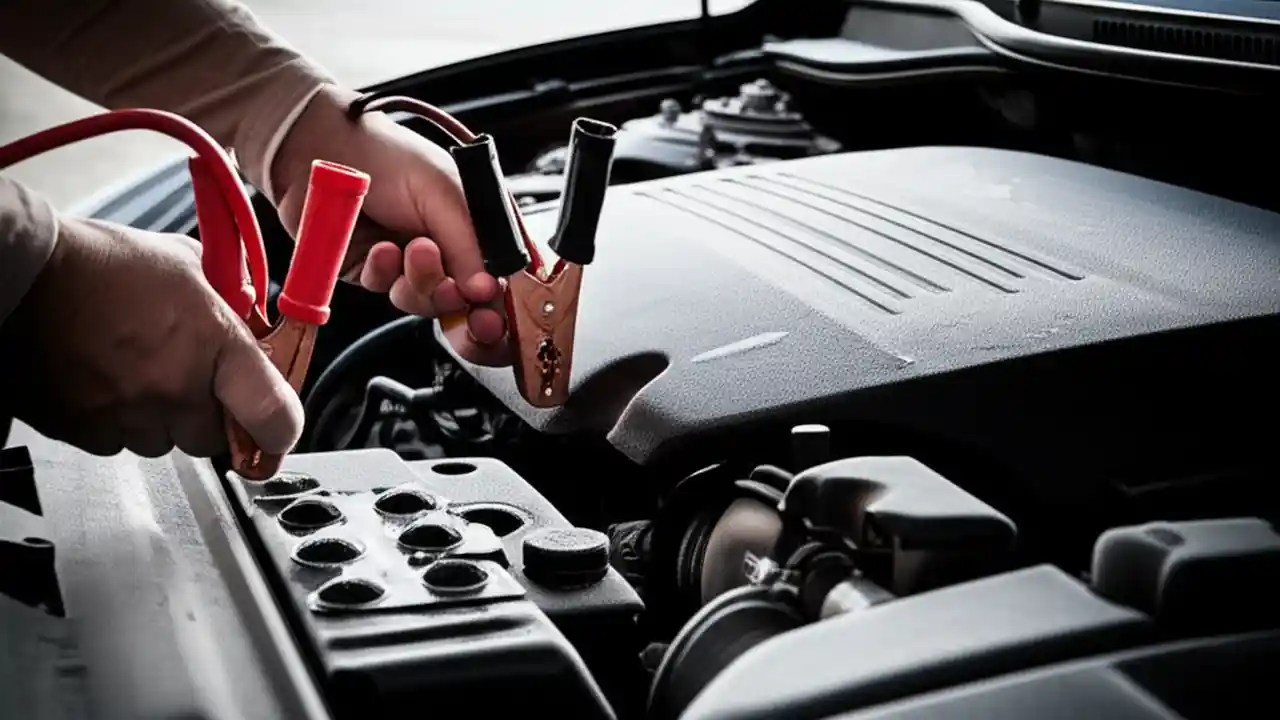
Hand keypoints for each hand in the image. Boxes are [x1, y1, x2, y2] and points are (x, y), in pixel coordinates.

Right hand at [4, 217, 302, 457]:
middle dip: (205, 414)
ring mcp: (128, 414)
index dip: (281, 430)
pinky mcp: (84, 431)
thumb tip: (252, 316)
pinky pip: (115, 442)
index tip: (278, 431)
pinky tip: (103, 379)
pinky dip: (115, 420)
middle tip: (186, 378)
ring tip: (134, 369)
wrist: (21, 275)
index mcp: (213, 345)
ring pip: (162, 443)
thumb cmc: (100, 264)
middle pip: (213, 439)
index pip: (273, 414)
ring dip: (157, 417)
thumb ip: (229, 296)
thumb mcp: (187, 262)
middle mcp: (175, 388)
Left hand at [270, 85, 509, 365]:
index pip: (500, 275)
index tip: (491, 315)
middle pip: (464, 299)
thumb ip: (468, 245)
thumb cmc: (389, 156)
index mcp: (476, 226)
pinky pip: (385, 290)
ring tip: (412, 251)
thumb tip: (488, 290)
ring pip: (425, 301)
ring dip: (421, 281)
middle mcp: (447, 246)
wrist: (320, 148)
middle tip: (452, 289)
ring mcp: (409, 262)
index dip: (498, 302)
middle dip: (456, 299)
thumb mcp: (443, 193)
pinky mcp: (373, 271)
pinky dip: (384, 273)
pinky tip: (381, 248)